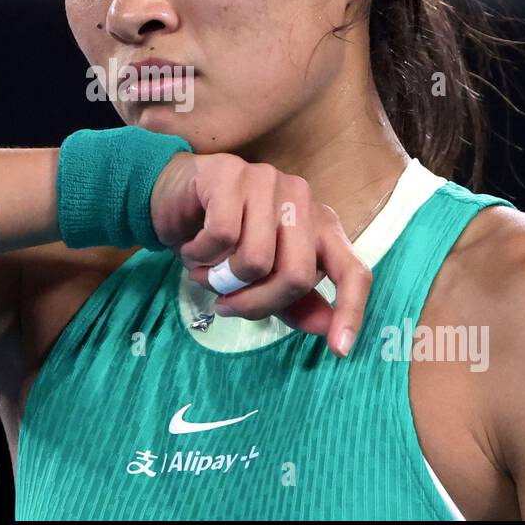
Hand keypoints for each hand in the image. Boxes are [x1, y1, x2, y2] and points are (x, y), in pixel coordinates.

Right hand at [150, 152, 371, 356]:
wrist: (172, 196)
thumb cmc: (223, 237)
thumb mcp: (262, 276)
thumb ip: (294, 301)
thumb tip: (326, 330)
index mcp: (320, 225)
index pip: (352, 270)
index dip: (351, 310)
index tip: (339, 350)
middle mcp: (302, 199)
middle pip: (297, 275)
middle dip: (256, 303)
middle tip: (225, 304)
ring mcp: (268, 181)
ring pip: (255, 260)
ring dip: (219, 279)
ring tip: (205, 270)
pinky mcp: (231, 174)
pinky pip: (221, 236)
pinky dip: (199, 256)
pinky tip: (191, 249)